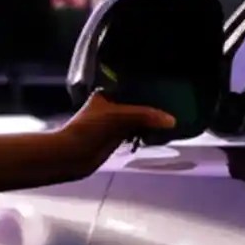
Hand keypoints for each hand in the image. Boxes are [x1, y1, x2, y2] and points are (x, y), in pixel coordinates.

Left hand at [56, 91, 175, 171]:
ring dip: (151, 121)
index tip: (168, 89)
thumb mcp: (118, 117)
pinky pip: (137, 132)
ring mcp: (114, 123)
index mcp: (107, 94)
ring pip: (138, 119)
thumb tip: (171, 120)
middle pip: (138, 103)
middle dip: (153, 106)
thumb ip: (144, 116)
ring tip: (171, 119)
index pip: (134, 87)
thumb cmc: (88, 130)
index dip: (150, 88)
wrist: (70, 157)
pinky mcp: (116, 138)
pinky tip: (160, 133)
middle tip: (175, 105)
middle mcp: (111, 106)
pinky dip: (147, 133)